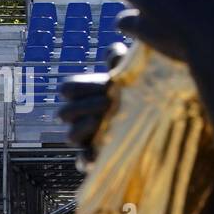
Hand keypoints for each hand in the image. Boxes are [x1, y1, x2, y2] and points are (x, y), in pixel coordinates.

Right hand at [57, 42, 126, 170]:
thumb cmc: (132, 88)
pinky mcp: (95, 153)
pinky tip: (94, 158)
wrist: (150, 113)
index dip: (83, 86)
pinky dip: (86, 160)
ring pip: (70, 136)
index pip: (67, 89)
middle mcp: (78, 115)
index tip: (105, 84)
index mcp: (82, 94)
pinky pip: (82, 160)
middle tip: (109, 101)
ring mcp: (85, 136)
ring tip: (104, 120)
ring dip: (85, 129)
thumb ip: (119, 59)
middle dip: (85, 106)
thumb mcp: (128, 71)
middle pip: (63, 113)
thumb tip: (114, 52)